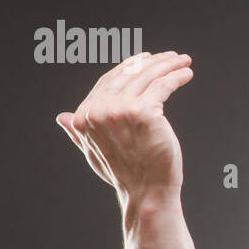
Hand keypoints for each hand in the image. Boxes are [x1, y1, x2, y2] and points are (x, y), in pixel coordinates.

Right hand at [56, 50, 193, 208]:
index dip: (128, 67)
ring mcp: (120, 110)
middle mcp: (98, 111)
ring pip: (148, 77)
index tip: (147, 58)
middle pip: (129, 75)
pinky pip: (163, 86)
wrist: (147, 192)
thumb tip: (62, 117)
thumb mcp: (94, 151)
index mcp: (84, 116)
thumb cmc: (125, 174)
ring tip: (183, 61)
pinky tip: (186, 74)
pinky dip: (176, 77)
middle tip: (173, 56)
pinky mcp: (144, 112)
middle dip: (153, 62)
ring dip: (168, 65)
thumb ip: (79, 132)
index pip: (108, 81)